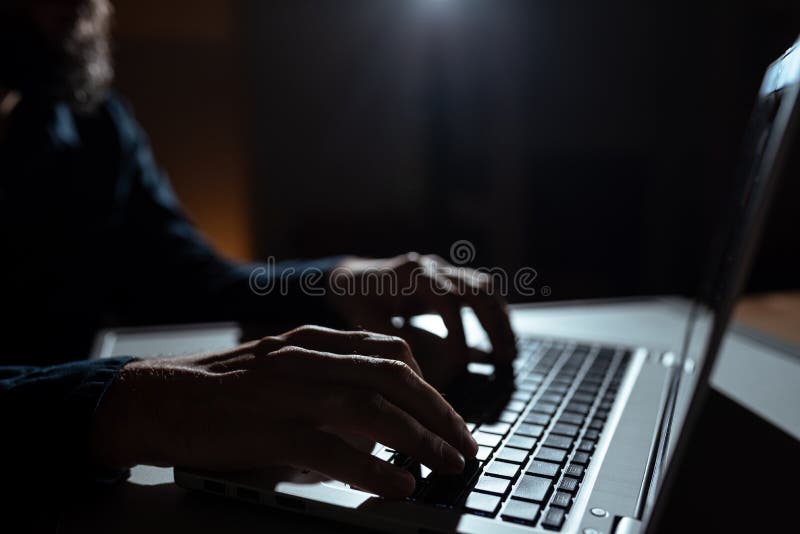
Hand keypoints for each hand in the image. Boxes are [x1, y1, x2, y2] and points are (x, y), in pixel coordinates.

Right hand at [90, 325, 478, 497]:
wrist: (157, 399)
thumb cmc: (221, 389)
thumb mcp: (282, 368)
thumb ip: (328, 379)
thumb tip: (379, 418)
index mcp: (313, 341)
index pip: (391, 351)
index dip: (430, 385)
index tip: (449, 416)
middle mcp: (307, 358)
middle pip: (394, 376)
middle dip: (439, 412)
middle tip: (464, 444)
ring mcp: (290, 391)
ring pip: (374, 409)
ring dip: (420, 439)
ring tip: (447, 464)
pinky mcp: (272, 430)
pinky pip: (336, 451)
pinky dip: (376, 470)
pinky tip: (400, 485)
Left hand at [327, 253, 516, 387]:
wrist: (353, 277)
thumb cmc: (358, 301)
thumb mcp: (366, 321)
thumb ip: (393, 341)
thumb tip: (423, 371)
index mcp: (410, 273)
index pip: (445, 300)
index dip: (458, 330)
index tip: (463, 361)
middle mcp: (432, 266)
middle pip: (474, 289)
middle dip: (492, 325)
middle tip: (504, 358)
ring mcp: (444, 269)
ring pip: (484, 287)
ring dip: (501, 319)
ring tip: (510, 353)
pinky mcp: (451, 278)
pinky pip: (482, 291)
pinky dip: (496, 313)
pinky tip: (504, 338)